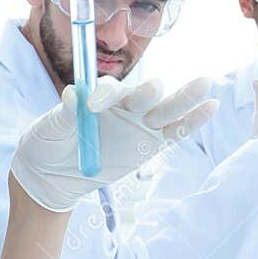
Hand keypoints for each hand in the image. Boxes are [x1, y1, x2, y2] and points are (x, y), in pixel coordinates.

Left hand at [11, 76, 218, 211]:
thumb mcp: (49, 128)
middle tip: (152, 90)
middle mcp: (123, 105)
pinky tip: (211, 107)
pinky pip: (175, 132)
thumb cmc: (47, 143)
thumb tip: (73, 93)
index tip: (91, 105)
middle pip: (143, 93)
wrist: (49, 175)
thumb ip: (64, 113)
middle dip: (149, 91)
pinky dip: (193, 121)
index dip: (104, 93)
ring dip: (183, 98)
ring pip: (165, 109)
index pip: (109, 88)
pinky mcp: (149, 144)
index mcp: (98, 96)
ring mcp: (139, 124)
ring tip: (203, 84)